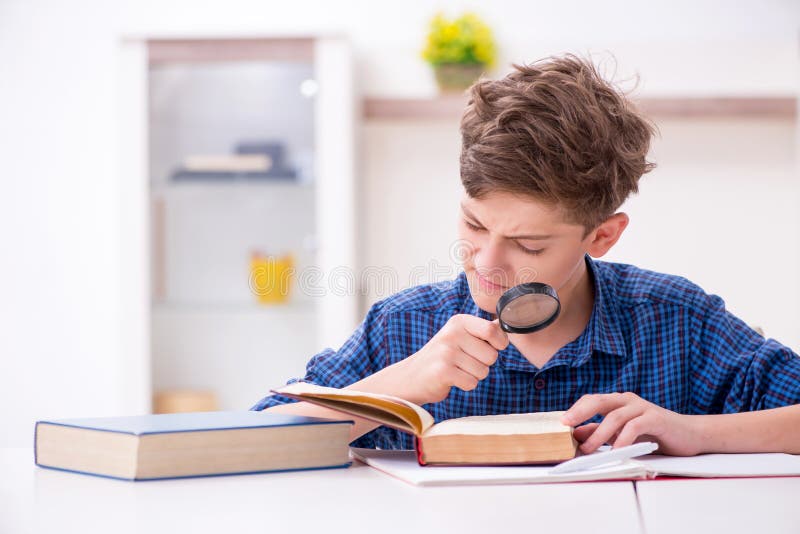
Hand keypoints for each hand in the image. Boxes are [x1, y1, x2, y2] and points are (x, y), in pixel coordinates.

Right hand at [389, 314, 508, 404]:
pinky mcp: (443, 372)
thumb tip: (506, 322)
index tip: (491, 347)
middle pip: (491, 355)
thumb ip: (483, 329)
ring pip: (483, 371)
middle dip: (484, 364)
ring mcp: (446, 352)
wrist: (412, 376)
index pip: (493, 330)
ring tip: (457, 370)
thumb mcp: (460, 335)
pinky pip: (472, 383)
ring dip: (473, 375)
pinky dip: (465, 384)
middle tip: (465, 361)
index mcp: (459, 322)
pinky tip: (452, 379)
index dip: (499, 343)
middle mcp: (452, 334)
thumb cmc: (442, 356)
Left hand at [561, 392, 701, 455]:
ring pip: (615, 416)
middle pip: (599, 401)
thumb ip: (601, 432)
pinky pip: (635, 426)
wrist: (690, 435)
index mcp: (618, 402)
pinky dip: (623, 438)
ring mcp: (642, 407)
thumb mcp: (623, 434)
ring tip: (589, 449)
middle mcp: (628, 400)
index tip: (560, 423)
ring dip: (599, 434)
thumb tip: (577, 434)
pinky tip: (617, 450)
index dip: (575, 410)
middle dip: (580, 412)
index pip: (591, 400)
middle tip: (566, 425)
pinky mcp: (656, 418)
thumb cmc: (656, 434)